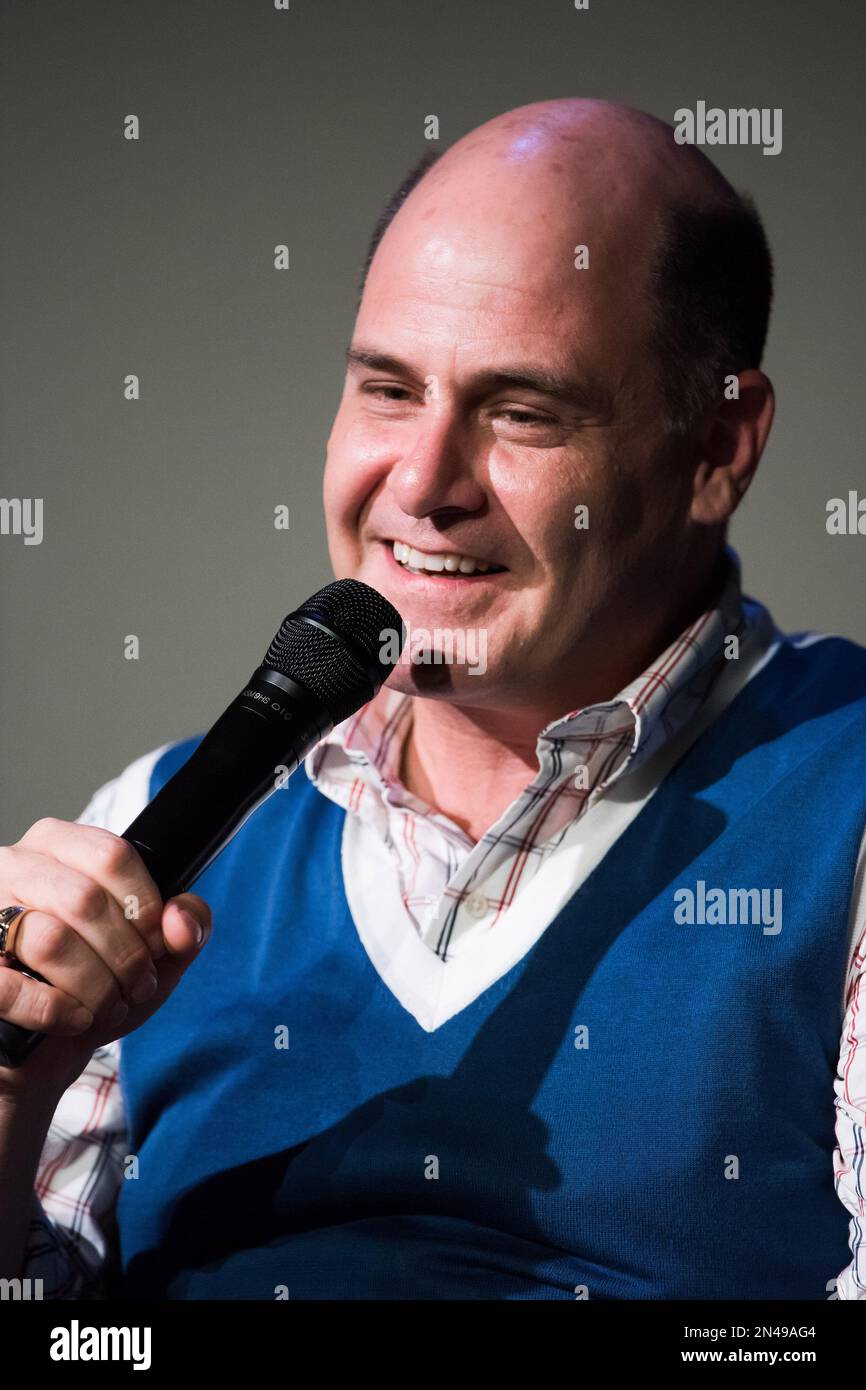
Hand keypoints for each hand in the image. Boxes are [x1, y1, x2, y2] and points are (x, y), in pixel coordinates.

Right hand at [0, 818, 210, 1101]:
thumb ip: (187, 926)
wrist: (45, 1043)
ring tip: (106, 1006)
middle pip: (85, 898)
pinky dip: (53, 1010)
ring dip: (94, 986)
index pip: (113, 855)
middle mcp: (16, 867)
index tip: (156, 943)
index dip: (146, 907)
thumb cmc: (98, 982)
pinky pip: (10, 987)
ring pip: (50, 940)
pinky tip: (73, 1019)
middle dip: (125, 955)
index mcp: (60, 845)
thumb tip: (181, 918)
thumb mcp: (156, 953)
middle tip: (136, 986)